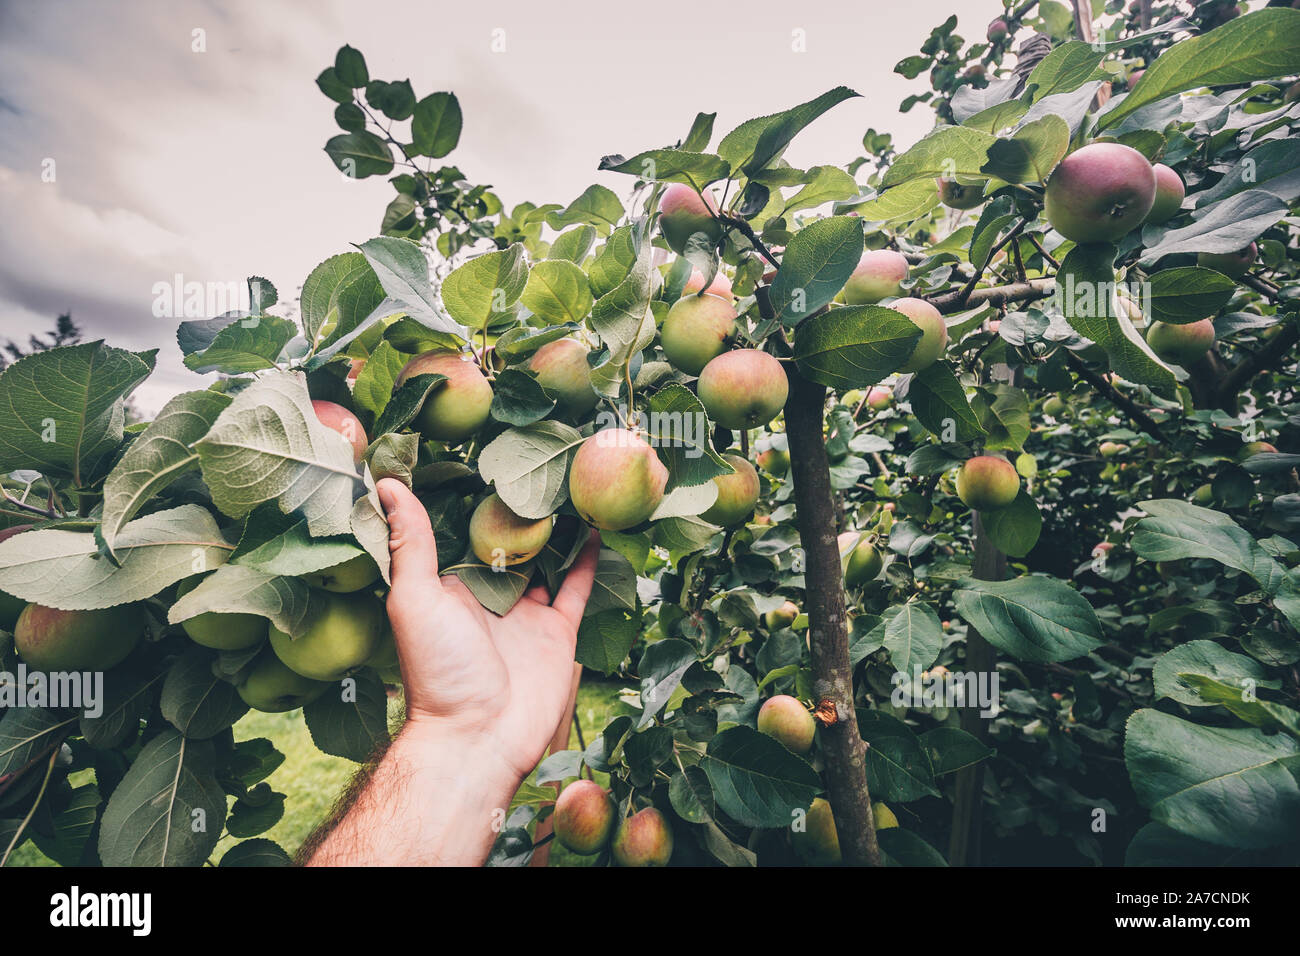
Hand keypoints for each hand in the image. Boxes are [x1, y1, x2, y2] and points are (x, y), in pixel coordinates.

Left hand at [376, 478, 599, 783]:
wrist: (479, 738)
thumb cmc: (438, 670)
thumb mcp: (415, 598)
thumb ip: (410, 542)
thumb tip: (387, 481)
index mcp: (449, 586)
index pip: (460, 530)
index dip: (471, 495)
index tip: (481, 450)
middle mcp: (488, 596)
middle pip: (507, 541)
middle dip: (518, 505)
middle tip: (536, 455)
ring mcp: (525, 614)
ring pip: (545, 559)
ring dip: (557, 527)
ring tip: (572, 482)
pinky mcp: (557, 631)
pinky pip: (576, 589)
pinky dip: (588, 560)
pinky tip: (598, 527)